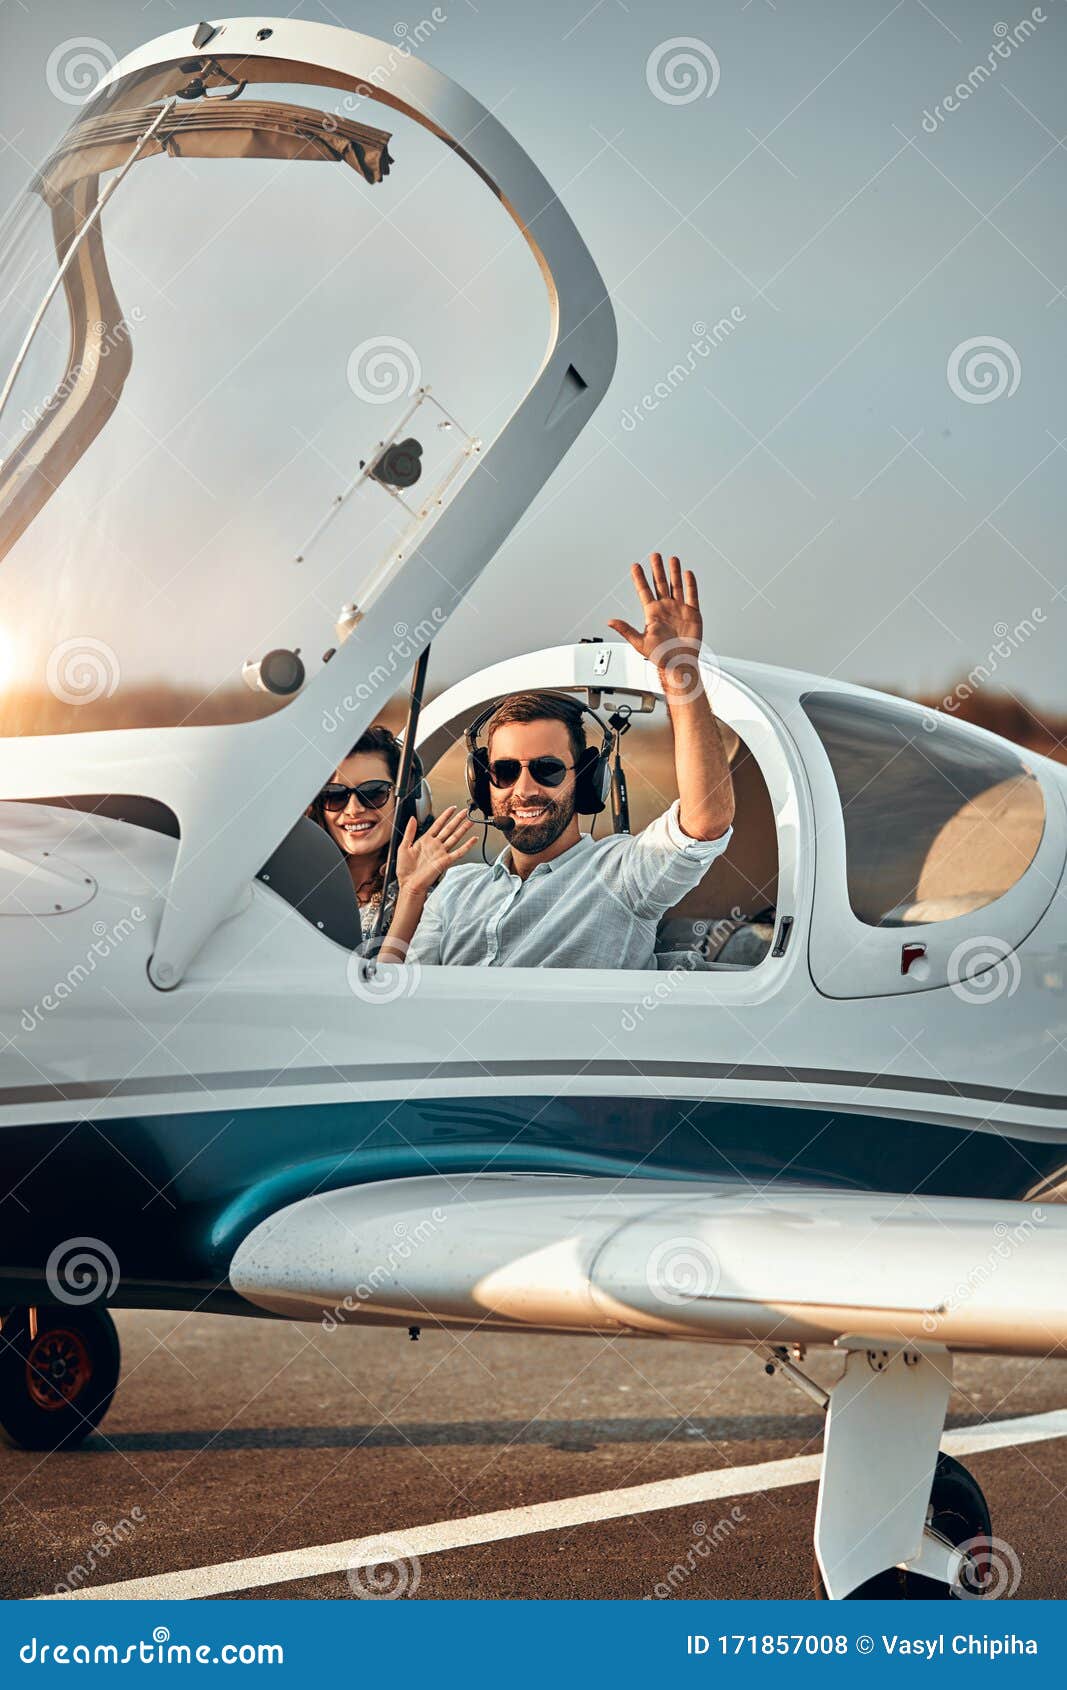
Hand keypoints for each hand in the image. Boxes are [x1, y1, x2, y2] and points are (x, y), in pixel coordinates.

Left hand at [395, 806, 476, 896]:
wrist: (408, 884)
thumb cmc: (405, 869)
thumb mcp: (404, 846)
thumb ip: (409, 831)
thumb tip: (412, 818)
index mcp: (425, 841)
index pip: (438, 824)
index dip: (445, 816)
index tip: (452, 808)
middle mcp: (435, 845)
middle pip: (449, 829)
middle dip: (457, 819)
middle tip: (465, 811)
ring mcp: (441, 853)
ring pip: (455, 837)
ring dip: (463, 829)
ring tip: (471, 821)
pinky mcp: (445, 861)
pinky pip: (458, 852)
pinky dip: (467, 846)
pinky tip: (473, 840)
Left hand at [607, 554, 703, 700]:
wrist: (680, 663)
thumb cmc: (661, 657)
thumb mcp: (639, 642)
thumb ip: (625, 629)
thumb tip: (610, 621)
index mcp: (652, 613)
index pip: (644, 591)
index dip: (639, 578)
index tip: (635, 566)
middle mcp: (665, 609)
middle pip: (660, 584)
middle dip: (657, 569)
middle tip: (654, 555)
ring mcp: (679, 610)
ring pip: (676, 586)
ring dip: (674, 572)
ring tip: (672, 559)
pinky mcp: (692, 614)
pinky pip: (691, 595)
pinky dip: (690, 584)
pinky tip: (687, 573)